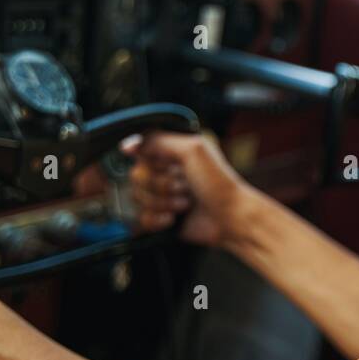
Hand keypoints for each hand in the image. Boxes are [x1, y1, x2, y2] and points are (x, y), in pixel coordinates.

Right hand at [120, 131, 250, 247]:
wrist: (230, 218)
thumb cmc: (218, 183)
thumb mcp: (192, 150)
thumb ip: (159, 140)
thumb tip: (128, 144)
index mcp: (172, 153)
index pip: (140, 150)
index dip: (151, 160)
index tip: (165, 165)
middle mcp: (165, 172)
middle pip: (137, 176)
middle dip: (161, 184)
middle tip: (184, 185)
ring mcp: (162, 196)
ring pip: (138, 198)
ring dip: (163, 202)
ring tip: (185, 202)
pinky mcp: (160, 217)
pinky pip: (141, 218)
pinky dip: (158, 219)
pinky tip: (174, 218)